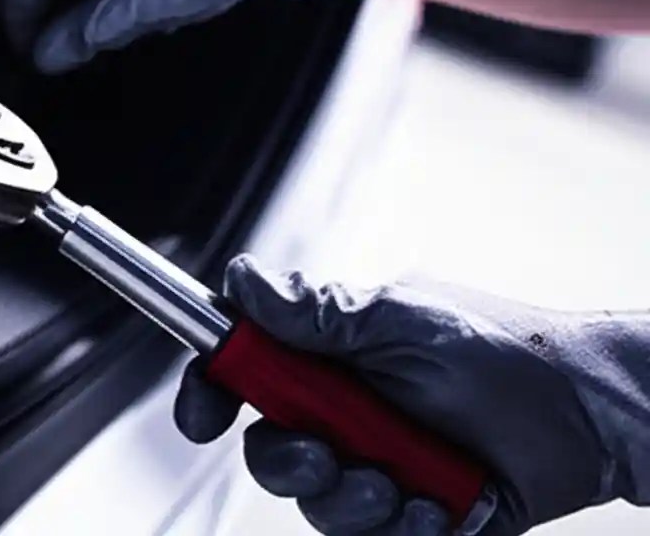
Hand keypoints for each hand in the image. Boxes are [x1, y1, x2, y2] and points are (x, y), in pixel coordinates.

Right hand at [0, 0, 373, 73]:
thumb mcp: (145, 2)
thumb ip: (88, 31)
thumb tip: (47, 56)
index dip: (22, 23)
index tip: (29, 60)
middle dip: (69, 21)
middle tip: (86, 55)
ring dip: (102, 15)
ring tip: (140, 28)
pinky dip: (125, 4)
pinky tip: (157, 15)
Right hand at [176, 255, 645, 534]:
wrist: (587, 412)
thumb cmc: (503, 349)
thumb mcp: (401, 319)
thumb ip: (318, 310)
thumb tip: (242, 281)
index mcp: (330, 359)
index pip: (244, 372)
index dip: (212, 392)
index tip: (205, 414)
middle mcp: (344, 414)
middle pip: (268, 451)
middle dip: (286, 463)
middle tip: (324, 456)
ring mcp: (375, 465)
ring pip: (316, 505)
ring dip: (350, 501)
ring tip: (402, 486)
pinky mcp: (409, 514)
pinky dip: (398, 529)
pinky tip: (435, 506)